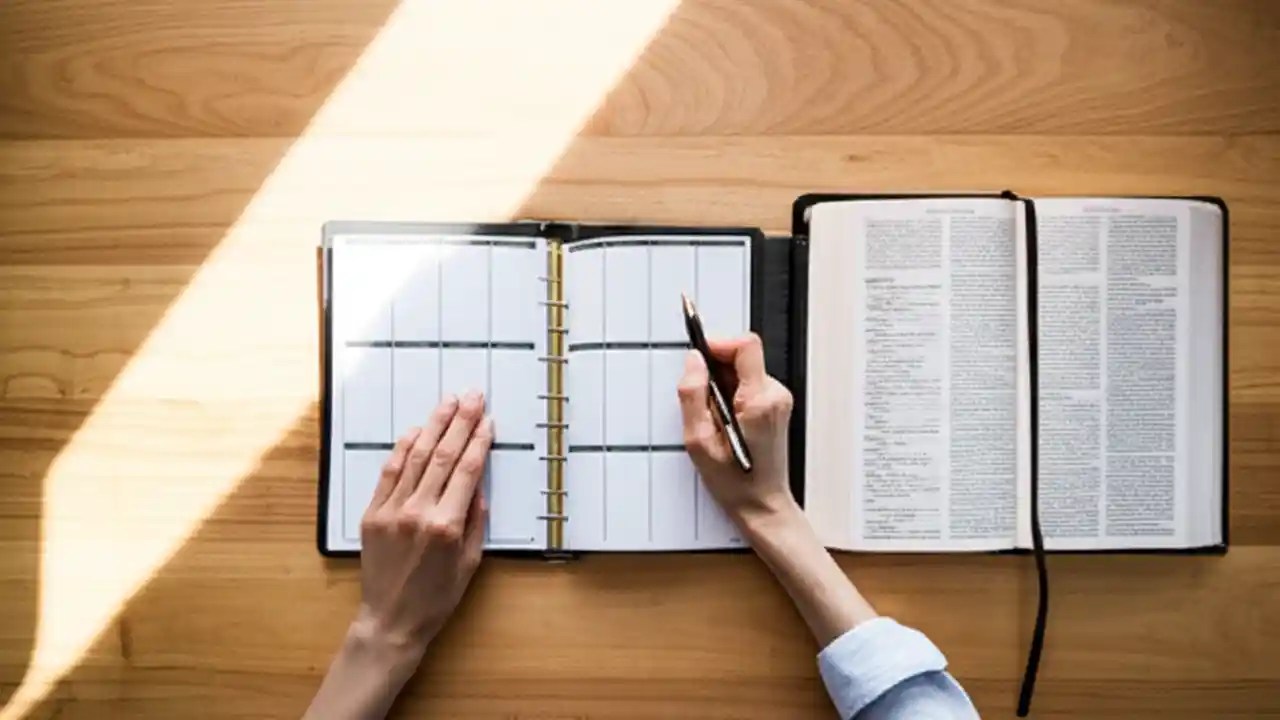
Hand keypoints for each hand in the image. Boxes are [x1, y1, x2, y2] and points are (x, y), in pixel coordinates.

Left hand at [305, 392, 490, 719]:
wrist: (391, 620)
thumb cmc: (437, 598)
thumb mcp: (471, 561)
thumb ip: (476, 519)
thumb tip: (478, 483)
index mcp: (447, 525)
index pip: (467, 471)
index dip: (479, 442)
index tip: (488, 421)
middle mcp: (417, 512)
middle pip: (443, 455)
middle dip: (460, 422)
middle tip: (472, 397)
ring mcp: (391, 511)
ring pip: (416, 457)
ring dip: (434, 425)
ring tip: (448, 403)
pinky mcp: (372, 514)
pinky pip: (389, 472)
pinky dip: (403, 448)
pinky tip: (417, 430)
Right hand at [677, 333, 796, 529]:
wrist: (762, 504)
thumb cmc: (736, 482)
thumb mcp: (699, 441)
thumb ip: (693, 396)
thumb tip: (693, 363)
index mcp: (759, 401)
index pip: (745, 346)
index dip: (718, 344)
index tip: (699, 354)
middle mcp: (775, 396)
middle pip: (742, 356)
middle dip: (715, 371)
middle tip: (703, 401)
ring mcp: (778, 400)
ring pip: (743, 370)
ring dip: (722, 385)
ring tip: (715, 418)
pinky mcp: (775, 405)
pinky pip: (748, 384)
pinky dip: (731, 394)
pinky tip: (726, 421)